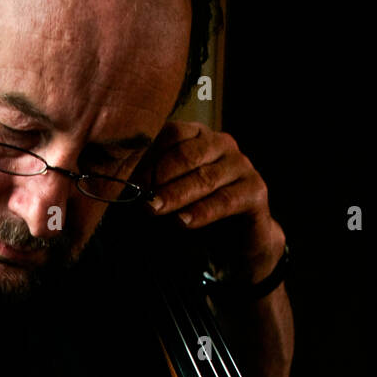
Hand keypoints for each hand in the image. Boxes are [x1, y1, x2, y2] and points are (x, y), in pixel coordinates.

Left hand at [136, 120, 285, 285]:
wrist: (236, 243)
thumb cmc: (197, 213)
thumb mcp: (171, 196)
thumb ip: (152, 185)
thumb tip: (120, 185)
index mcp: (198, 137)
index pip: (172, 133)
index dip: (148, 155)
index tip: (127, 178)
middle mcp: (222, 145)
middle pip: (187, 154)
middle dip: (159, 176)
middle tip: (138, 195)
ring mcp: (241, 165)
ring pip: (204, 178)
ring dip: (176, 195)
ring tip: (153, 209)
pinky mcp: (256, 191)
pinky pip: (225, 200)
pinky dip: (202, 212)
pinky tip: (182, 222)